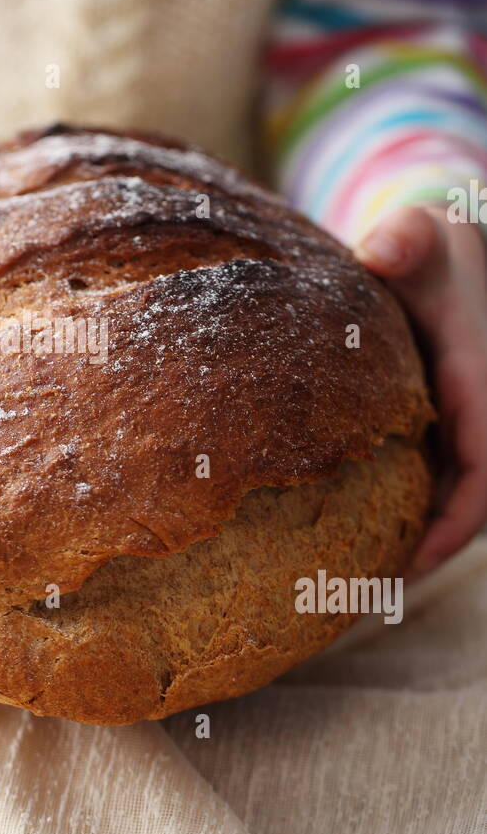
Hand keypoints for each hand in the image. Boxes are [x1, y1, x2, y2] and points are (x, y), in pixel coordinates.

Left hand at [356, 204, 486, 575]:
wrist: (453, 251)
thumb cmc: (433, 247)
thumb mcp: (420, 235)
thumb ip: (404, 240)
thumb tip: (381, 248)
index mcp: (480, 384)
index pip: (482, 470)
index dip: (454, 521)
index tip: (413, 563)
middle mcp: (485, 413)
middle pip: (472, 503)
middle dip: (430, 551)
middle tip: (368, 598)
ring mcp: (472, 425)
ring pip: (458, 499)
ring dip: (420, 541)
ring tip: (360, 587)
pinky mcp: (453, 429)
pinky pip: (443, 482)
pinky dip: (414, 515)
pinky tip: (364, 539)